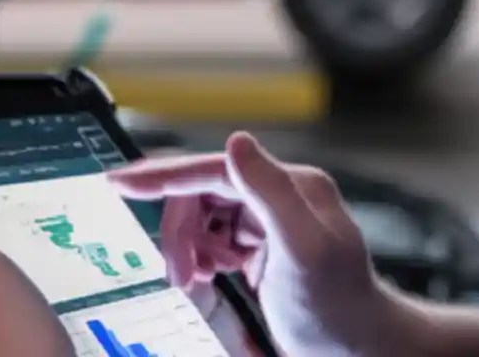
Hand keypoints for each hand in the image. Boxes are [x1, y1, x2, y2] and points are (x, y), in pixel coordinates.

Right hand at [108, 132, 420, 356]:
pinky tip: (214, 276)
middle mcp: (282, 195)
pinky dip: (203, 256)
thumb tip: (236, 142)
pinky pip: (214, 237)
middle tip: (180, 274)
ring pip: (205, 217)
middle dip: (182, 232)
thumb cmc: (337, 308)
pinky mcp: (263, 245)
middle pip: (204, 195)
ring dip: (191, 247)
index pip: (216, 170)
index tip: (120, 182)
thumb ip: (270, 192)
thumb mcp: (304, 249)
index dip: (165, 176)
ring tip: (200, 279)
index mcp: (292, 186)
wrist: (357, 349)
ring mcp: (271, 220)